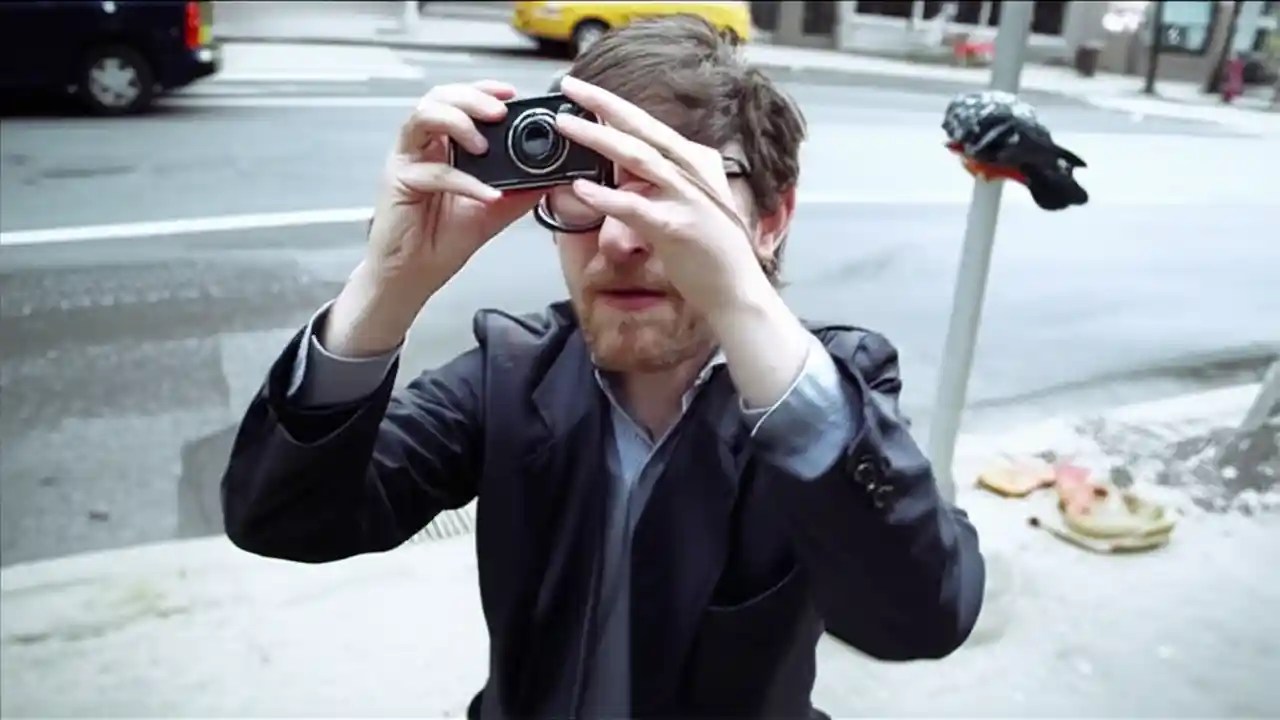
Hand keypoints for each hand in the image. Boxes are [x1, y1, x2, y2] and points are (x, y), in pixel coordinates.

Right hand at [371, 79, 542, 296]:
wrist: (412, 276)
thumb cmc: (441, 240)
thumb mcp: (492, 211)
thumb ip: (517, 191)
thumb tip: (552, 176)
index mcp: (441, 145)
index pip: (457, 101)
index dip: (482, 90)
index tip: (511, 93)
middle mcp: (420, 147)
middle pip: (437, 98)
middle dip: (471, 98)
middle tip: (500, 112)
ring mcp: (406, 162)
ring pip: (423, 119)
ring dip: (458, 123)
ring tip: (484, 144)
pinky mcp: (399, 183)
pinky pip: (431, 172)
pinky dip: (463, 180)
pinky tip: (487, 194)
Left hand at [554, 76, 811, 406]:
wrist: (737, 292)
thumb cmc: (708, 252)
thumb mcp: (686, 204)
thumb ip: (658, 184)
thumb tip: (620, 171)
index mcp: (696, 162)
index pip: (649, 125)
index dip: (615, 105)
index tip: (584, 89)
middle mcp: (694, 172)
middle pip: (643, 129)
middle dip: (603, 104)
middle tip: (570, 85)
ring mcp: (689, 198)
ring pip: (638, 158)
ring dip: (599, 139)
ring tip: (566, 126)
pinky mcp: (679, 229)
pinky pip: (636, 209)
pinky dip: (607, 197)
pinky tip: (582, 188)